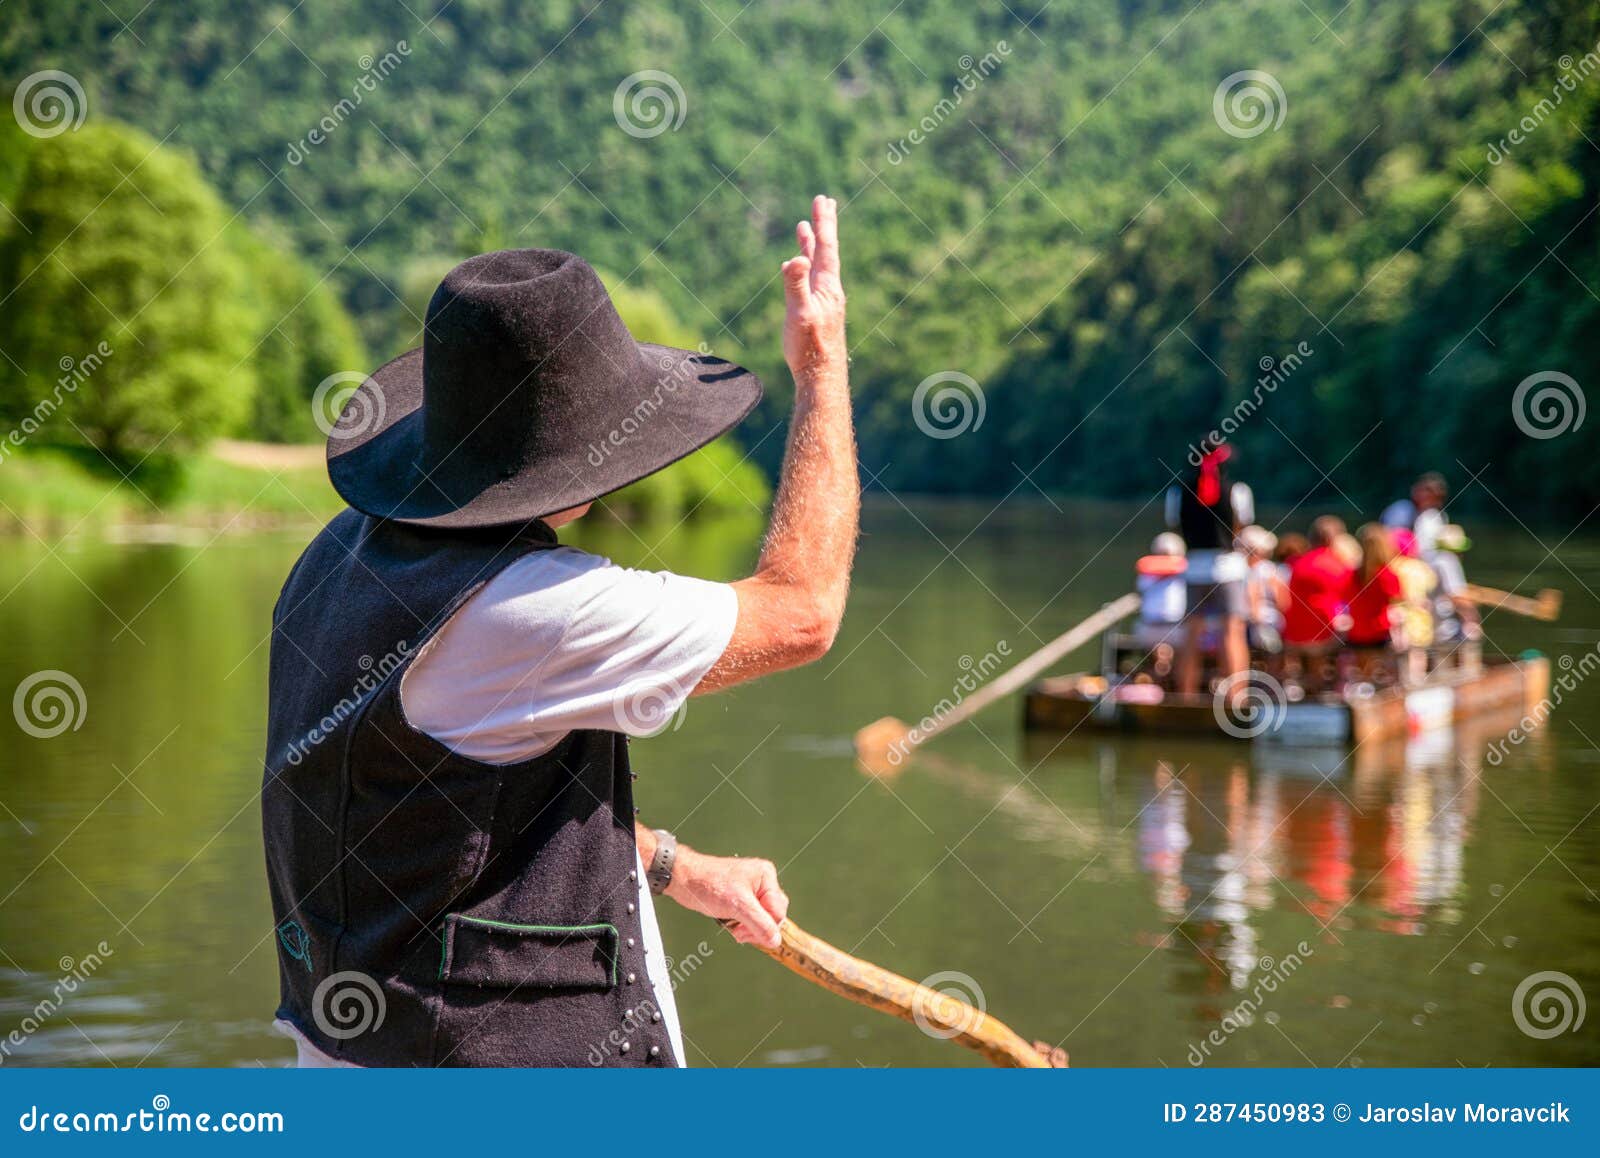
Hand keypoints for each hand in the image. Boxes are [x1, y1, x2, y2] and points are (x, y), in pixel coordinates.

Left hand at [664, 847, 788, 948]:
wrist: (684, 879)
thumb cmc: (708, 884)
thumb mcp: (738, 906)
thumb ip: (760, 924)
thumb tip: (776, 941)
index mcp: (766, 877)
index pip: (779, 911)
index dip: (765, 926)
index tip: (747, 932)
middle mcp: (762, 882)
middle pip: (772, 916)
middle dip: (756, 928)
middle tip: (739, 932)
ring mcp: (751, 890)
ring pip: (761, 919)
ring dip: (749, 929)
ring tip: (734, 929)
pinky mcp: (741, 898)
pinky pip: (751, 917)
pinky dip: (742, 925)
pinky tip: (731, 925)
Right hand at [781, 194, 846, 386]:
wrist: (821, 376)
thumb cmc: (809, 347)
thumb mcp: (800, 314)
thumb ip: (796, 285)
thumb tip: (796, 258)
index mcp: (826, 285)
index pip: (825, 247)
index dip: (823, 222)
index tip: (822, 200)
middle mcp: (828, 289)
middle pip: (825, 250)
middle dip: (822, 226)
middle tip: (824, 202)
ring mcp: (824, 300)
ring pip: (817, 264)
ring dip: (811, 245)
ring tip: (805, 228)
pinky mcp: (818, 311)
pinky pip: (810, 280)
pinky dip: (803, 267)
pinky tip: (796, 266)